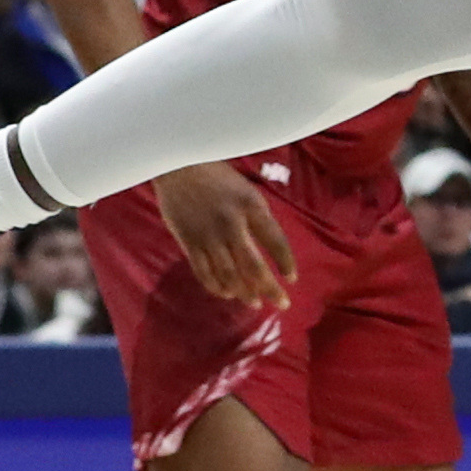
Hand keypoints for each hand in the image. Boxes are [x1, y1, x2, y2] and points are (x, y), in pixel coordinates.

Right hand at [153, 164, 296, 308]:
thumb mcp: (246, 190)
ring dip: (244, 293)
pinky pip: (204, 272)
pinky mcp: (188, 242)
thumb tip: (270, 248)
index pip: (275, 240)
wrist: (178, 166)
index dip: (285, 262)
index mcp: (251, 206)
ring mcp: (208, 235)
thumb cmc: (217, 176)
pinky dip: (217, 287)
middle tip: (281, 304)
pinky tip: (227, 293)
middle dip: (270, 288)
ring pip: (229, 275)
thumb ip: (257, 217)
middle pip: (253, 266)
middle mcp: (232, 224)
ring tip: (254, 303)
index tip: (292, 279)